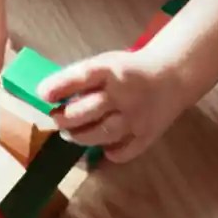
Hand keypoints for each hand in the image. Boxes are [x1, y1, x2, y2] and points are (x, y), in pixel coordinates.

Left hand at [37, 49, 188, 162]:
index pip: (82, 76)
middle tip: (58, 119)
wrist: (174, 75)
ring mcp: (137, 116)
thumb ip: (81, 80)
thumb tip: (47, 98)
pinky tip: (104, 148)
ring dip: (80, 137)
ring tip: (71, 134)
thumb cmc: (129, 71)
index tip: (43, 95)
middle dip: (65, 118)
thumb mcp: (106, 64)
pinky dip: (112, 153)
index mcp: (112, 69)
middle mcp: (124, 93)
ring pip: (102, 133)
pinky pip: (125, 151)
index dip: (60, 86)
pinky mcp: (148, 134)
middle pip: (87, 111)